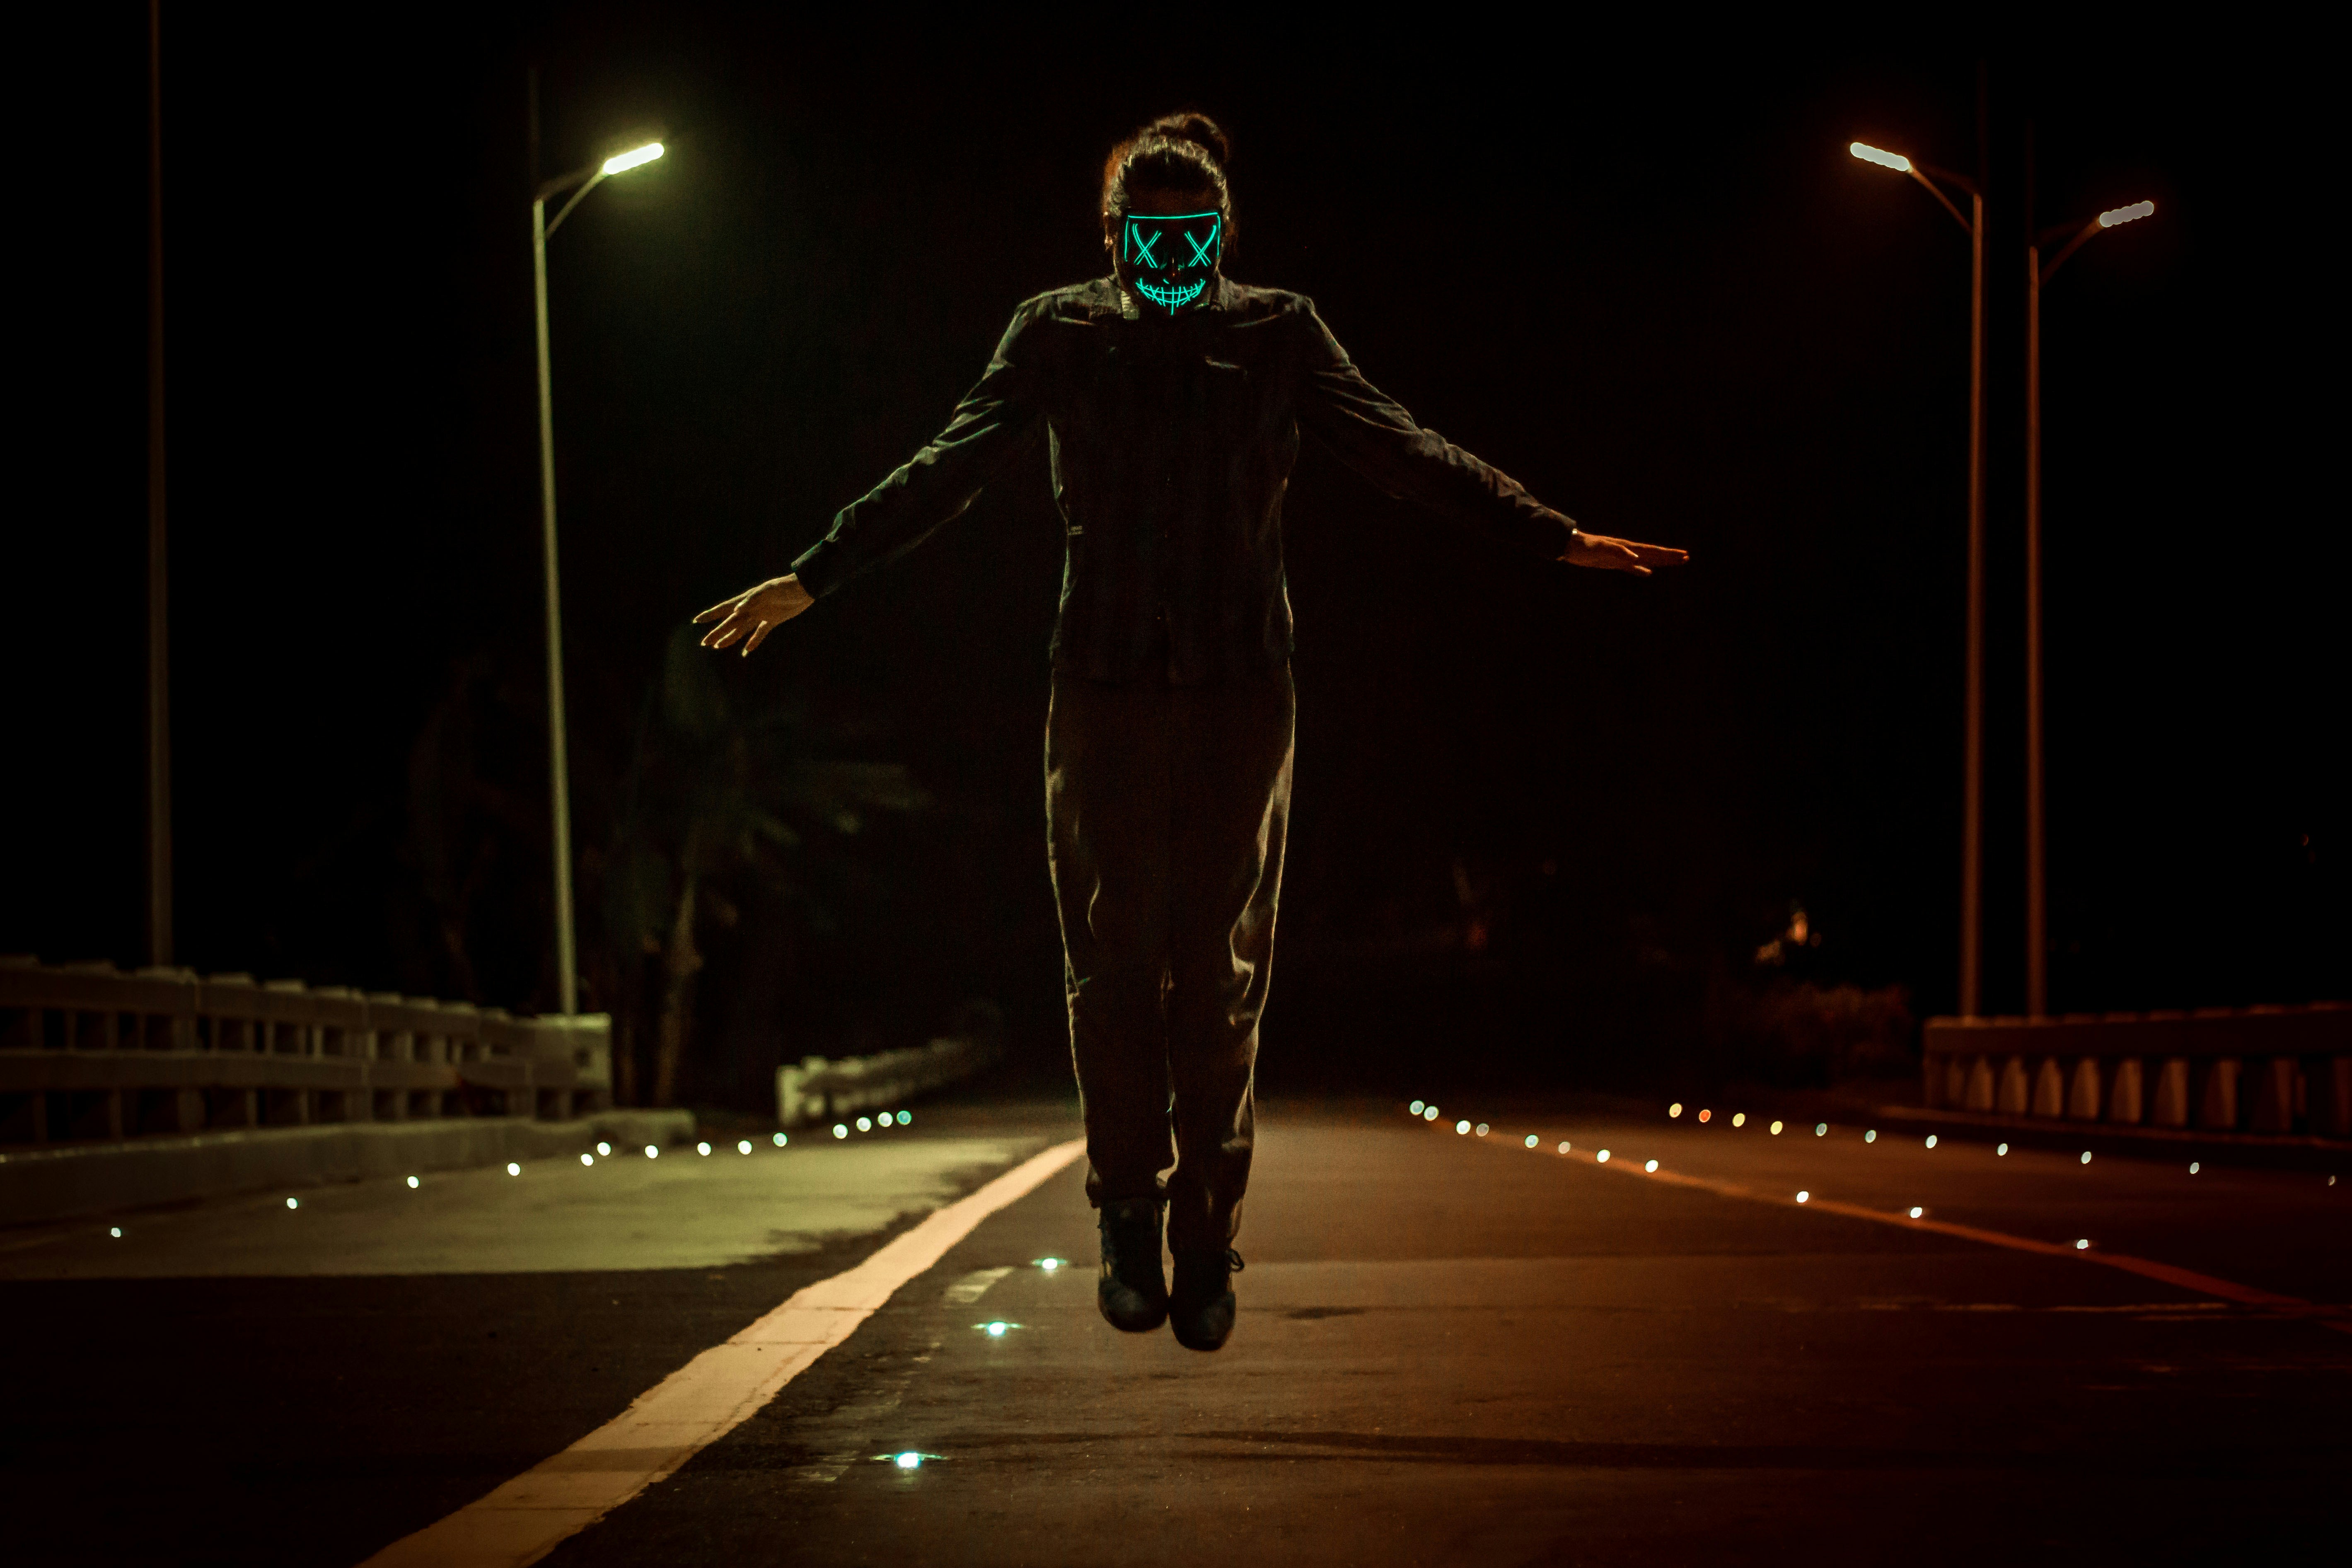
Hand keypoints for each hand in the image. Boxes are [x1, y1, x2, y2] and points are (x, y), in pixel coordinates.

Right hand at [693, 575, 813, 654]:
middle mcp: (751, 608)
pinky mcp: (773, 621)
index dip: (711, 615)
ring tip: (718, 647)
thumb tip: (736, 610)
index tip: (697, 621)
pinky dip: (753, 642)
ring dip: (730, 638)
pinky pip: (760, 633)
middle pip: (730, 623)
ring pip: (741, 630)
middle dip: (716, 633)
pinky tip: (746, 651)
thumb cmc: (786, 586)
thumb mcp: (768, 590)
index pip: (724, 608)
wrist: (806, 588)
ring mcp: (761, 615)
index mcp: (747, 600)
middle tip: (704, 643)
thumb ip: (752, 599)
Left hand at [1562, 531, 1687, 574]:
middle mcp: (1627, 551)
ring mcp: (1621, 557)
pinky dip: (1641, 570)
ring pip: (1645, 560)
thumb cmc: (1585, 547)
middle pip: (1653, 554)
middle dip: (1669, 557)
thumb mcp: (1601, 550)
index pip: (1652, 551)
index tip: (1682, 555)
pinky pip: (1631, 568)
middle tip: (1686, 558)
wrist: (1570, 546)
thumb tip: (1636, 558)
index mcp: (1628, 548)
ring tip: (1674, 562)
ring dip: (1659, 562)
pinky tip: (1648, 573)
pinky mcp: (1613, 563)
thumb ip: (1618, 553)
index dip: (1667, 554)